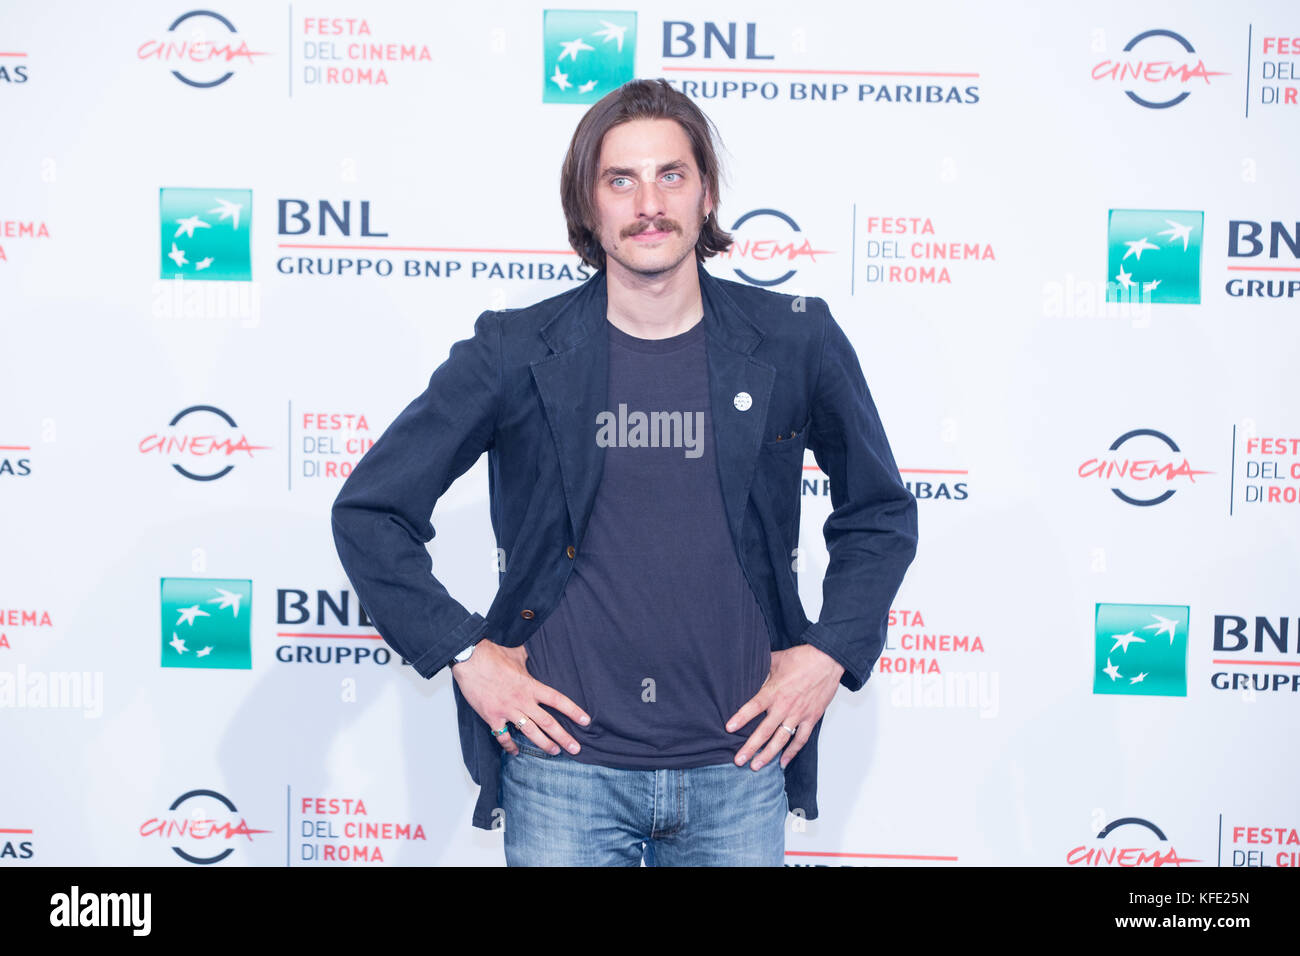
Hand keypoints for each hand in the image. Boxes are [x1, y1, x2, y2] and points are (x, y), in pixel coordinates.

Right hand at [451, 640, 590, 755]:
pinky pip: (503, 736)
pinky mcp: (492, 717)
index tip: (586, 721)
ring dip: (544, 744)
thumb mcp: (517, 654)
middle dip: (564, 737)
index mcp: (531, 686)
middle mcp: (522, 700)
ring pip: (530, 732)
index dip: (573, 711)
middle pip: (548, 722)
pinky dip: (509, 746)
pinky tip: (516, 752)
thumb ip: (529, 659)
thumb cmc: (492, 655)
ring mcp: (507, 710)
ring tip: (555, 752)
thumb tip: (536, 651)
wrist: (470, 660)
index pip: (558, 700)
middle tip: (576, 749)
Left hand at [725, 644, 844, 770]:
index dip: (741, 718)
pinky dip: (792, 752)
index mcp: (774, 691)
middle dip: (750, 747)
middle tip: (739, 760)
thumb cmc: (802, 658)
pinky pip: (801, 739)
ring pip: (781, 740)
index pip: (753, 707)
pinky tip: (782, 762)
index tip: (729, 728)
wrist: (828, 660)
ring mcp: (799, 714)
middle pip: (764, 731)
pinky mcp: (811, 718)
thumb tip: (748, 675)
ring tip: (756, 766)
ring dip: (768, 754)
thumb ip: (761, 671)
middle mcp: (785, 706)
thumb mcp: (776, 660)